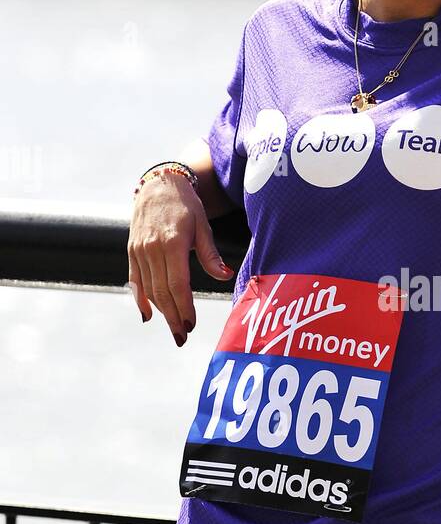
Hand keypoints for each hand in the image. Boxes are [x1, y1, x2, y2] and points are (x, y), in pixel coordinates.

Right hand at [127, 173, 233, 344]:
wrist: (159, 185)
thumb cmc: (186, 206)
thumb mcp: (203, 226)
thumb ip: (211, 254)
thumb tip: (225, 276)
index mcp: (172, 243)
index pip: (177, 284)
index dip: (184, 306)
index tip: (191, 324)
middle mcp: (152, 249)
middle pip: (162, 292)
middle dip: (173, 317)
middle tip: (182, 337)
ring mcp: (139, 251)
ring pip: (149, 289)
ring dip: (161, 312)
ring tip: (174, 329)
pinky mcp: (131, 251)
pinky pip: (135, 281)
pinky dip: (140, 299)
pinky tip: (148, 316)